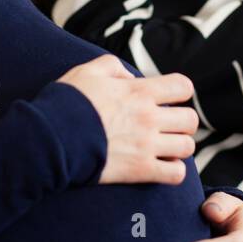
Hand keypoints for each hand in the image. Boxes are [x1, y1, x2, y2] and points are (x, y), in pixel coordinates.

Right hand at [55, 55, 198, 184]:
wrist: (52, 138)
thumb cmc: (67, 103)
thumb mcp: (87, 72)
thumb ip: (113, 67)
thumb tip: (130, 77)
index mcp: (139, 92)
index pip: (183, 87)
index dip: (178, 92)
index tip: (166, 99)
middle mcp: (149, 118)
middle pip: (190, 120)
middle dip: (182, 122)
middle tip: (166, 127)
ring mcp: (147, 145)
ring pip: (187, 147)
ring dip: (178, 147)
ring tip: (163, 148)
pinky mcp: (140, 171)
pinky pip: (176, 174)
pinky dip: (173, 171)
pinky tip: (160, 167)